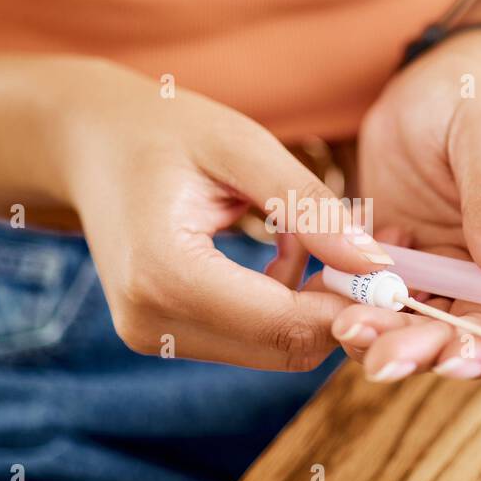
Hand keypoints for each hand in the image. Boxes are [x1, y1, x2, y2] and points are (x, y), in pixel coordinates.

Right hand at [63, 76, 393, 370]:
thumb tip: (378, 267)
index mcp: (165, 274)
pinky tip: (280, 252)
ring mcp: (151, 336)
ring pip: (272, 351)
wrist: (88, 141)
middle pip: (282, 350)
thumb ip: (309, 208)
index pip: (282, 325)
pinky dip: (282, 306)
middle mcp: (151, 321)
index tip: (392, 270)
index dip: (348, 307)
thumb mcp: (242, 147)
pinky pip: (249, 341)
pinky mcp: (161, 337)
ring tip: (302, 236)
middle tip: (362, 249)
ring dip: (307, 305)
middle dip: (334, 309)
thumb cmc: (164, 130)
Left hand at [336, 30, 480, 379]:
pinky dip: (357, 308)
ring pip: (423, 332)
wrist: (421, 88)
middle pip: (473, 340)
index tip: (460, 359)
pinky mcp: (402, 269)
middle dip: (429, 353)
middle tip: (382, 358)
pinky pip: (381, 306)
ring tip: (347, 327)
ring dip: (387, 340)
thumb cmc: (471, 100)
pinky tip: (332, 287)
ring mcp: (446, 276)